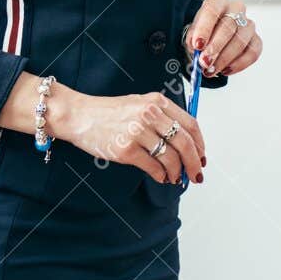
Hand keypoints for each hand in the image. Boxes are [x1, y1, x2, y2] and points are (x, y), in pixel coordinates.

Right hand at [49, 90, 205, 184]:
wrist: (79, 115)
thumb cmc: (108, 112)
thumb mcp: (139, 104)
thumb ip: (162, 118)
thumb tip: (185, 143)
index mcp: (157, 102)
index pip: (190, 125)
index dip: (200, 144)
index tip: (201, 156)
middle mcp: (149, 115)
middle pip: (185, 143)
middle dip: (194, 163)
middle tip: (196, 175)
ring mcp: (137, 132)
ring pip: (171, 158)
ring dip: (177, 172)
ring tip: (175, 178)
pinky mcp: (126, 150)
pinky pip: (153, 167)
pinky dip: (161, 175)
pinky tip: (161, 177)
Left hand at [185, 0, 261, 76]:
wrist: (212, 36)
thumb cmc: (202, 33)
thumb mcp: (192, 32)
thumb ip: (194, 39)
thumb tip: (198, 49)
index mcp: (217, 1)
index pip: (212, 10)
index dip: (205, 28)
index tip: (198, 45)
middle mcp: (236, 9)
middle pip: (229, 26)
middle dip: (216, 47)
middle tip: (205, 62)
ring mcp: (248, 23)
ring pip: (241, 41)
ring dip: (225, 59)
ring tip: (211, 70)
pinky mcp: (256, 39)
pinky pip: (253, 52)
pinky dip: (239, 64)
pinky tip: (225, 70)